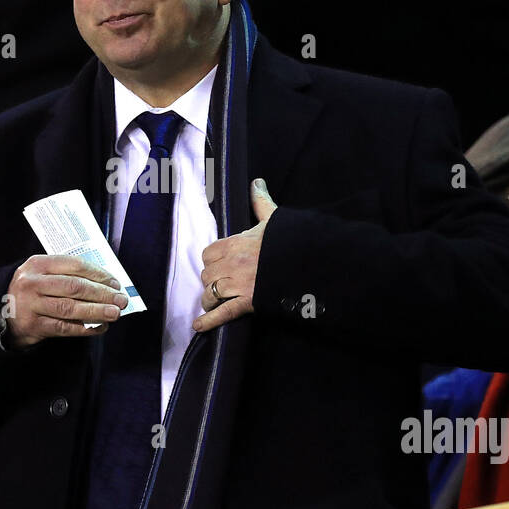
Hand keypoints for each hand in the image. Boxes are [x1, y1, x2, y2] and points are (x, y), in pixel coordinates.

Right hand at [5, 255, 128, 348]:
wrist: (3, 312)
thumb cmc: (33, 291)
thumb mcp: (44, 274)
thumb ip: (69, 274)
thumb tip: (106, 284)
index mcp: (38, 264)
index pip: (74, 265)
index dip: (98, 274)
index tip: (115, 283)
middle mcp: (32, 283)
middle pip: (74, 287)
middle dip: (102, 294)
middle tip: (121, 299)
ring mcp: (31, 305)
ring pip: (70, 308)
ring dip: (97, 311)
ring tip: (115, 313)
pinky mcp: (33, 326)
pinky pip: (64, 327)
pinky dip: (85, 328)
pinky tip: (100, 327)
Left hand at [194, 179, 276, 332]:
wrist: (309, 260)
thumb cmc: (289, 239)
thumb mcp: (273, 218)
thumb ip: (261, 201)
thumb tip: (257, 182)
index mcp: (235, 243)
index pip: (209, 253)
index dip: (212, 260)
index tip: (219, 264)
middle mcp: (232, 264)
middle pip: (207, 275)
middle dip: (211, 280)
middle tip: (219, 283)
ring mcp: (239, 284)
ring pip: (210, 293)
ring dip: (210, 298)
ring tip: (213, 301)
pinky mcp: (248, 302)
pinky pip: (222, 313)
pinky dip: (209, 321)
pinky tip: (198, 326)